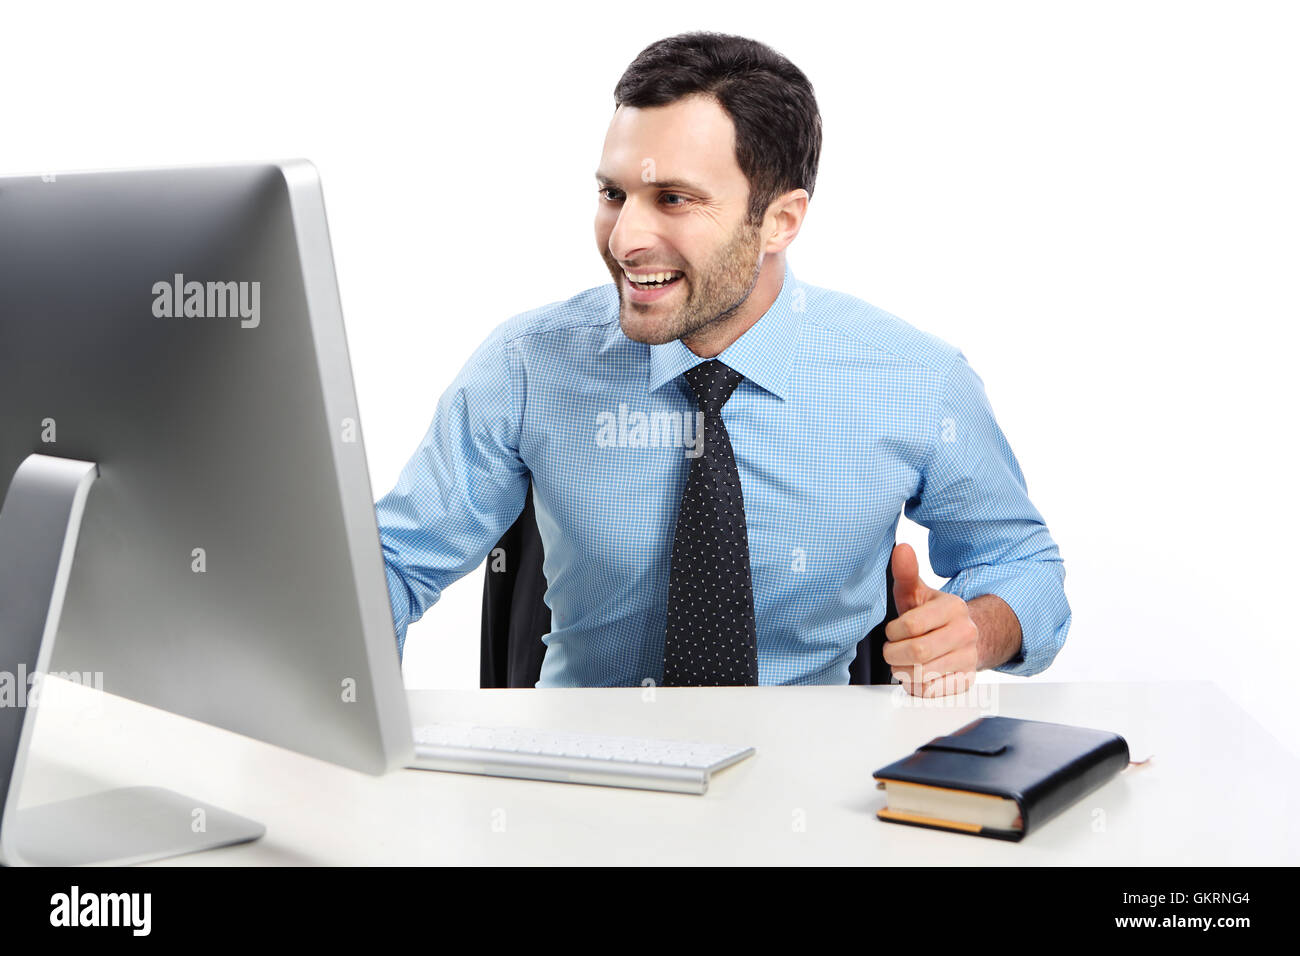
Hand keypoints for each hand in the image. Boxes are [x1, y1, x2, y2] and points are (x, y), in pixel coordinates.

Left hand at [883, 543, 977, 696]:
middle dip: (894, 653)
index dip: (893, 632)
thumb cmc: (934, 615)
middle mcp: (965, 633)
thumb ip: (906, 574)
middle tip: (892, 650)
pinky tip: (916, 674)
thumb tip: (902, 549)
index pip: (911, 625)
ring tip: (903, 661)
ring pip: (922, 674)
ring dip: (903, 670)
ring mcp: (968, 659)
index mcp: (953, 608)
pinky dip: (916, 686)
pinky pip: (931, 691)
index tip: (893, 631)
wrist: (970, 636)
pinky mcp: (965, 681)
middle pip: (917, 652)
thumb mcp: (919, 594)